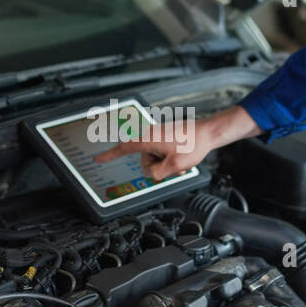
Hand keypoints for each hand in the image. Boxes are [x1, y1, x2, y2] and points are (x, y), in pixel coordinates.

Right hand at [91, 106, 260, 181]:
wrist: (208, 133)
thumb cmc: (193, 144)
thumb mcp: (174, 165)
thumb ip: (157, 173)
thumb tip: (152, 174)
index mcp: (148, 139)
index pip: (122, 149)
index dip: (108, 155)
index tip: (97, 158)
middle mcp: (150, 135)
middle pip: (144, 161)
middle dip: (157, 168)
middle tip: (174, 164)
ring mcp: (158, 136)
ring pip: (154, 159)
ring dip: (166, 164)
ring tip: (180, 159)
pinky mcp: (165, 137)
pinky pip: (161, 153)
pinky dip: (170, 159)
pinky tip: (182, 157)